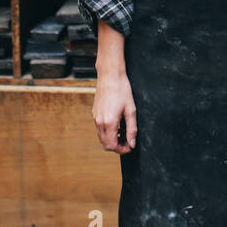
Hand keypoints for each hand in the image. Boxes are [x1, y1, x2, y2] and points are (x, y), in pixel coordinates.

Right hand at [93, 22, 136, 153]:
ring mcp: (95, 117)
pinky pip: (99, 128)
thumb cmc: (122, 90)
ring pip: (101, 137)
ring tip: (124, 133)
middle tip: (128, 142)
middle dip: (116, 146)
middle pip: (105, 144)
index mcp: (109, 122)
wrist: (110, 76)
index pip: (112, 145)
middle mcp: (99, 122)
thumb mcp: (131, 110)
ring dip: (112, 139)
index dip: (121, 150)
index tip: (129, 147)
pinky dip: (107, 131)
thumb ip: (132, 129)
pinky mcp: (94, 113)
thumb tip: (132, 143)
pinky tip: (117, 125)